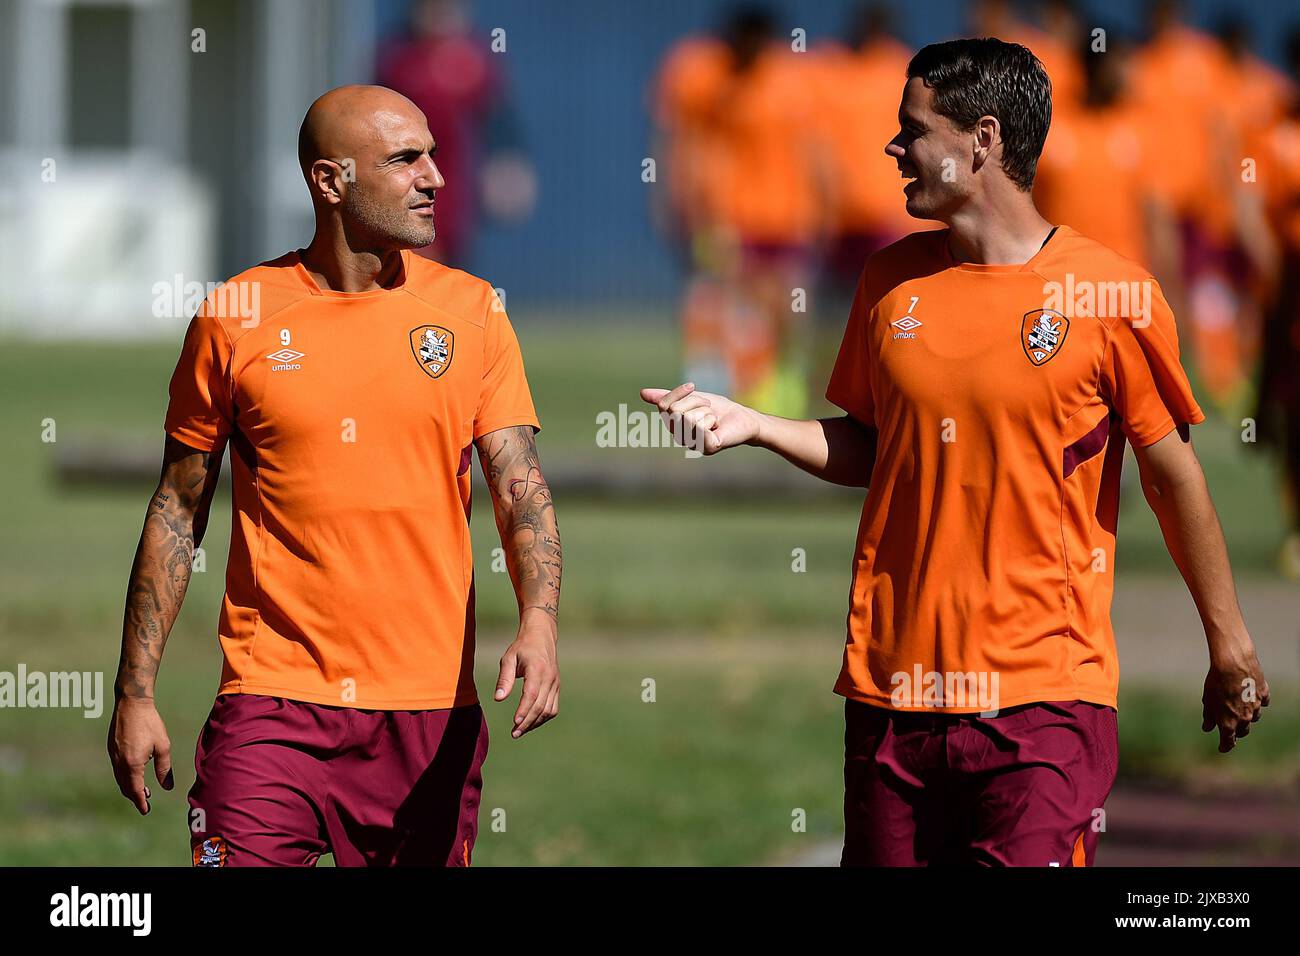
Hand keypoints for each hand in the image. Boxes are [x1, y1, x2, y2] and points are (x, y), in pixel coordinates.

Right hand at [107, 696, 172, 814]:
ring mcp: (113, 755)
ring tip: (143, 790)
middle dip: (135, 796)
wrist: (132, 703)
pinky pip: (117, 769)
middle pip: (125, 787)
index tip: (146, 810)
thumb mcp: (163, 746)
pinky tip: (134, 773)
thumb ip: (164, 769)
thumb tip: (167, 787)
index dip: (141, 802)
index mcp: (132, 764)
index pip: (135, 790)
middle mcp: (119, 762)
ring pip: (120, 778)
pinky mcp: (111, 748)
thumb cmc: (150, 723)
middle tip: (146, 801)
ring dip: (130, 786)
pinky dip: (125, 776)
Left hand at [494, 614, 558, 737]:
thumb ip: (504, 679)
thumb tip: (498, 699)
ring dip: (535, 723)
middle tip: (514, 733)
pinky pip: (553, 708)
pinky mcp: (557, 687)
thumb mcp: (508, 659)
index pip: (532, 694)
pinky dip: (543, 718)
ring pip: (548, 710)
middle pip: (540, 706)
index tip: (515, 722)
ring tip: (520, 730)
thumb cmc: (522, 648)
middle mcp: (549, 677)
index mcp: (537, 668)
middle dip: (527, 722)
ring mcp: (555, 683)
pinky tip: (531, 722)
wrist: (542, 637)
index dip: (524, 710)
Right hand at [640, 382, 762, 454]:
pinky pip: (700, 427)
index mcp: (674, 426)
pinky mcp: (707, 448)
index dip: (678, 392)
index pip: (664, 405)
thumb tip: (642, 393)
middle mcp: (681, 437)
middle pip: (676, 410)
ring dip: (705, 411)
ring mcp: (694, 444)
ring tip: (714, 419)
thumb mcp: (691, 398)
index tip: (693, 386)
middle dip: (696, 402)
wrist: (743, 418)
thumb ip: (666, 398)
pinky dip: (710, 420)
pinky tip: (717, 427)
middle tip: (709, 408)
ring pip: (688, 417)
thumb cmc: (717, 409)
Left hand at [1202, 641, 1269, 752]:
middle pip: (1243, 731)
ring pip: (1254, 717)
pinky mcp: (1263, 694)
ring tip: (1240, 711)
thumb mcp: (1208, 700)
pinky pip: (1263, 703)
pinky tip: (1252, 698)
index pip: (1228, 741)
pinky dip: (1258, 702)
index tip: (1222, 748)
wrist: (1232, 663)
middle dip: (1237, 732)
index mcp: (1229, 722)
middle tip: (1231, 730)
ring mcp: (1256, 706)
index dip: (1225, 746)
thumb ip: (1209, 716)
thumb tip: (1207, 728)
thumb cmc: (1216, 682)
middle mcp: (1245, 717)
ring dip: (1247, 717)